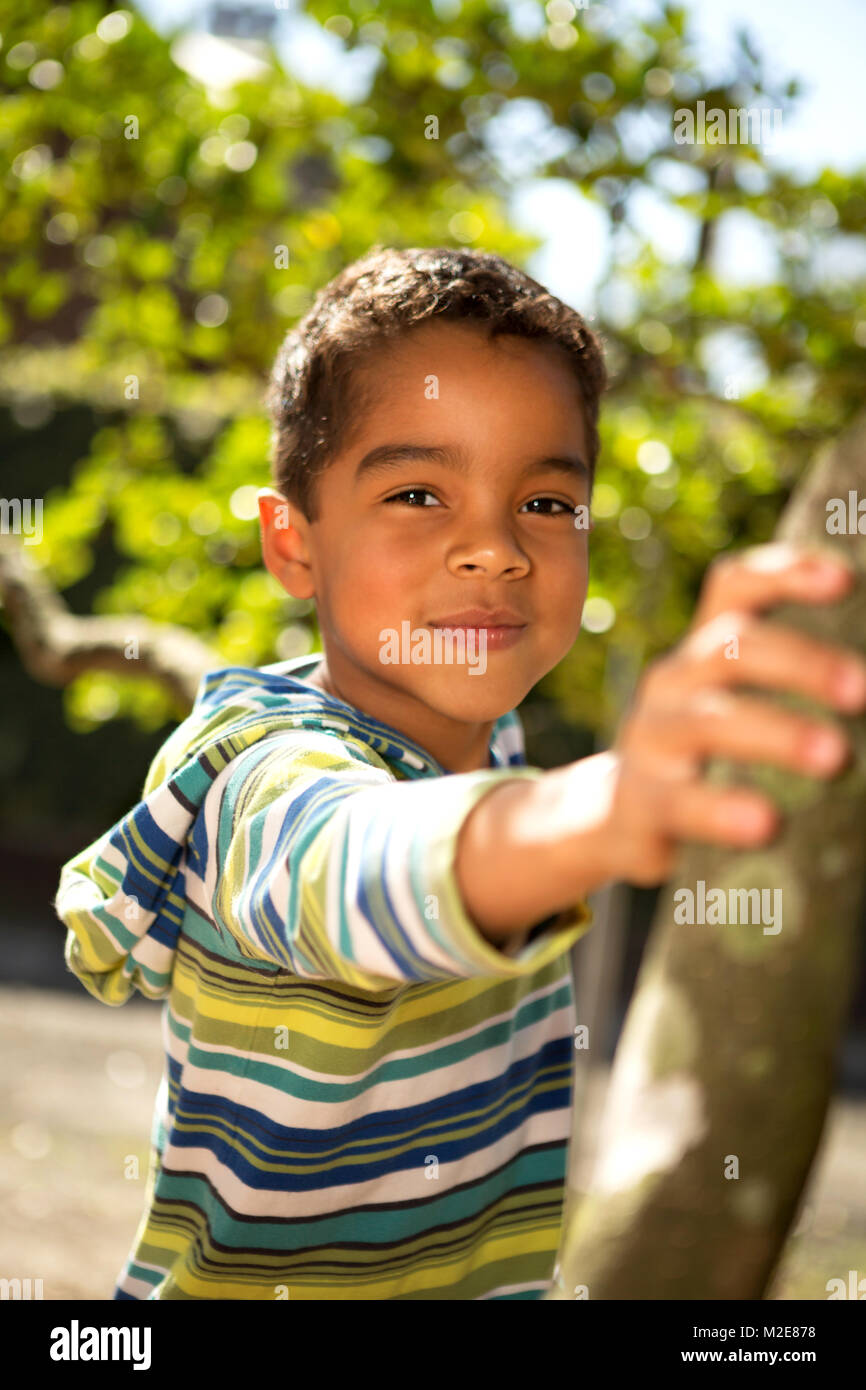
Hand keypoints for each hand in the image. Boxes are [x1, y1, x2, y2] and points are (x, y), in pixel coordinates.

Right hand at [594, 543, 865, 885]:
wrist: (619, 815)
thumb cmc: (708, 755)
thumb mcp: (738, 706)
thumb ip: (794, 682)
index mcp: (706, 650)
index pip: (734, 588)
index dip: (784, 574)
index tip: (846, 581)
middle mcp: (675, 681)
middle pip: (731, 647)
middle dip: (803, 664)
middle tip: (862, 692)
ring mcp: (652, 738)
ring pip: (709, 721)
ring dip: (778, 734)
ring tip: (836, 757)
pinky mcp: (639, 801)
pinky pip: (679, 801)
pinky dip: (723, 809)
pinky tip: (766, 823)